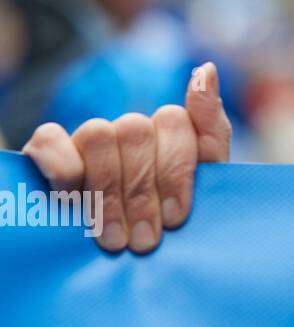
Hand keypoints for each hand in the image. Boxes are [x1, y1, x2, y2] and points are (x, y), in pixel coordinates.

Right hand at [20, 62, 231, 253]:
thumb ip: (211, 127)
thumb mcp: (206, 180)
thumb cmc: (170, 218)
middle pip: (136, 131)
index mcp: (169, 130)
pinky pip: (49, 139)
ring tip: (115, 239)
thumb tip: (206, 68)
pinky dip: (62, 168)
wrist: (130, 258)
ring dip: (107, 191)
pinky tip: (73, 201)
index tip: (176, 217)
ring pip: (98, 134)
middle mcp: (130, 129)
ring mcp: (90, 137)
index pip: (174, 121)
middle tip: (144, 240)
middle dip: (142, 192)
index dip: (175, 171)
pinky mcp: (49, 150)